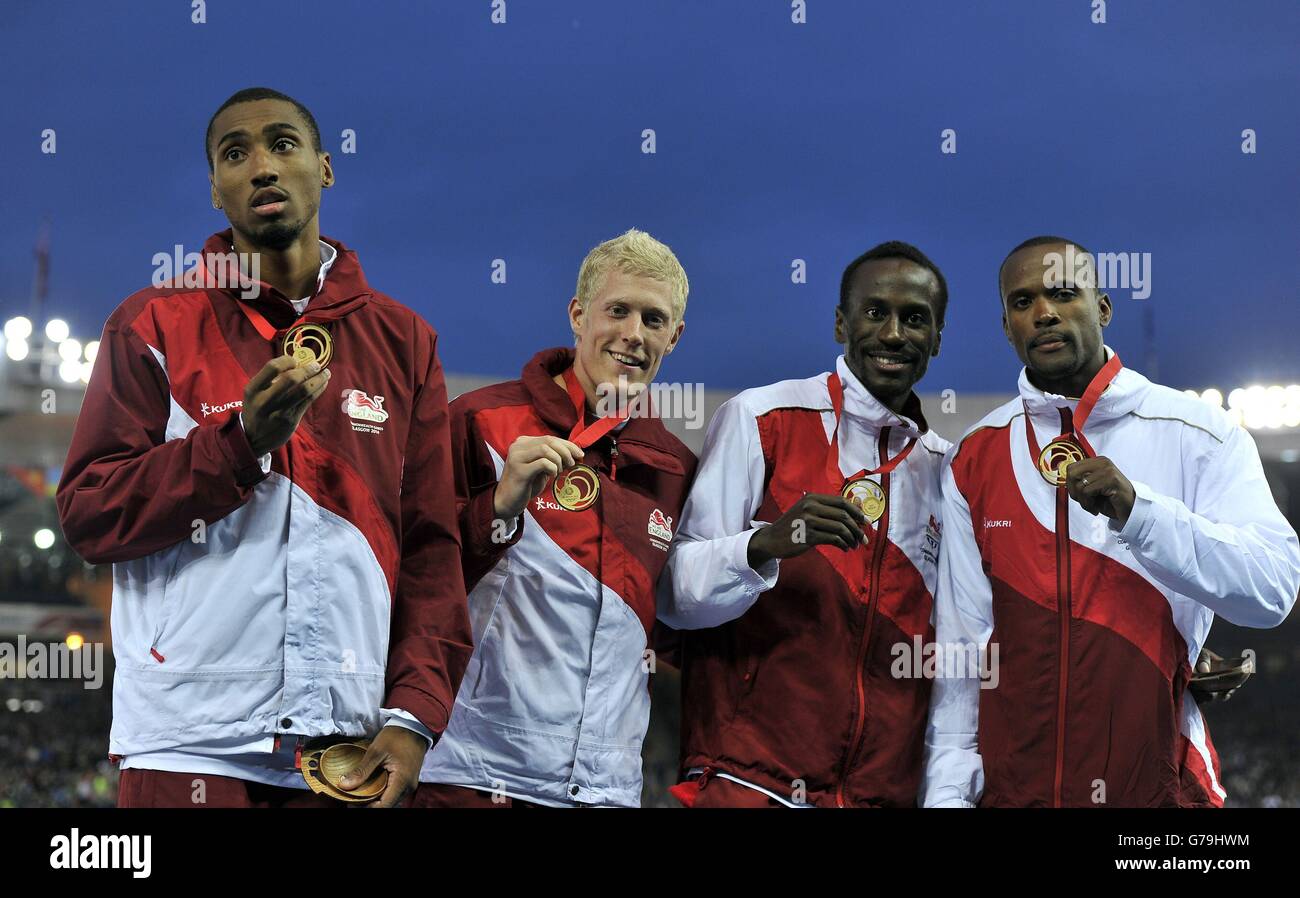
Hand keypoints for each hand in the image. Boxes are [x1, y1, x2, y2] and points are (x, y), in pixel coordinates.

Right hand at [241, 356, 331, 455]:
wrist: (253, 438)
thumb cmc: (256, 409)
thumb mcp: (254, 393)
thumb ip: (270, 380)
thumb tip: (297, 364)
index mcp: (253, 389)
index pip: (272, 368)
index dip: (287, 360)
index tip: (295, 360)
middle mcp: (265, 400)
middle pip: (291, 379)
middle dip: (308, 369)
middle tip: (317, 365)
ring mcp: (279, 411)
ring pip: (304, 391)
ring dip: (318, 380)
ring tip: (326, 373)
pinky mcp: (291, 420)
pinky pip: (308, 401)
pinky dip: (318, 390)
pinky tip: (323, 384)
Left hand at [337, 725, 427, 807]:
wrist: (415, 726)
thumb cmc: (397, 736)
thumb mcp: (376, 751)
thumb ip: (361, 771)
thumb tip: (344, 786)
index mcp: (401, 781)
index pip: (383, 806)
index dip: (365, 808)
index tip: (351, 802)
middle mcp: (408, 787)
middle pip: (387, 805)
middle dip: (368, 805)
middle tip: (352, 797)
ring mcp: (409, 784)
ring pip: (390, 800)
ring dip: (375, 800)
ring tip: (360, 791)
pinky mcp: (408, 781)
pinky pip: (393, 793)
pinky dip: (381, 793)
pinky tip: (371, 786)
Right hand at [493, 435, 584, 518]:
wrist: (507, 501)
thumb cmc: (526, 484)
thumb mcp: (541, 468)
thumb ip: (554, 458)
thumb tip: (576, 454)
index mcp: (523, 443)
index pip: (550, 438)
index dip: (568, 445)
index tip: (580, 455)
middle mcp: (518, 446)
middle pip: (549, 440)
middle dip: (566, 451)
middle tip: (573, 464)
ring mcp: (517, 457)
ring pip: (546, 449)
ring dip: (559, 460)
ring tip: (559, 471)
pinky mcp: (519, 470)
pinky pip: (543, 463)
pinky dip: (552, 468)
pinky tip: (552, 475)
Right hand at [747, 493, 866, 568]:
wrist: (772, 539)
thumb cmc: (794, 525)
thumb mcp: (810, 512)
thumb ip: (832, 509)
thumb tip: (858, 504)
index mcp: (812, 498)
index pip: (842, 502)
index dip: (857, 512)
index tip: (866, 522)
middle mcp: (810, 507)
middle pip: (843, 516)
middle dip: (857, 528)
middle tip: (864, 538)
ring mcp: (808, 521)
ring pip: (840, 528)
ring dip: (852, 538)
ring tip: (854, 545)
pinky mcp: (808, 536)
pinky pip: (833, 539)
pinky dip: (843, 545)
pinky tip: (845, 548)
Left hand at [1065, 456, 1135, 525]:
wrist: (1131, 510)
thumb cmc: (1110, 500)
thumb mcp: (1092, 487)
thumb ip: (1080, 481)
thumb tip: (1063, 478)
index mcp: (1097, 461)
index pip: (1071, 467)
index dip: (1070, 484)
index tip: (1078, 495)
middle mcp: (1103, 462)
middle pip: (1072, 473)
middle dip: (1073, 491)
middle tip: (1083, 501)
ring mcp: (1108, 470)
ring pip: (1079, 485)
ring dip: (1083, 501)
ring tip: (1092, 506)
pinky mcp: (1111, 480)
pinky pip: (1087, 492)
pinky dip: (1088, 504)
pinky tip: (1096, 509)